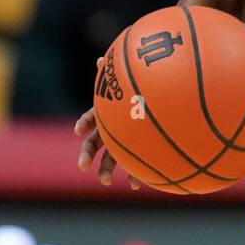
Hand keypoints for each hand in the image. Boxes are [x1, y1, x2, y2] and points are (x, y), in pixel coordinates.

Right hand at [76, 57, 140, 189]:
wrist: (166, 108)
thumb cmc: (149, 93)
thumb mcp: (133, 84)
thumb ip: (118, 74)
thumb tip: (102, 59)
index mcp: (108, 114)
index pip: (90, 118)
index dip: (83, 123)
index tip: (78, 130)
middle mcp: (111, 130)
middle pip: (93, 143)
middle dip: (86, 155)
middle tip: (82, 166)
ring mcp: (123, 143)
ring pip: (110, 159)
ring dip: (106, 171)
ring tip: (105, 182)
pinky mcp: (137, 154)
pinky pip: (133, 166)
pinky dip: (134, 176)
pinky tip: (138, 185)